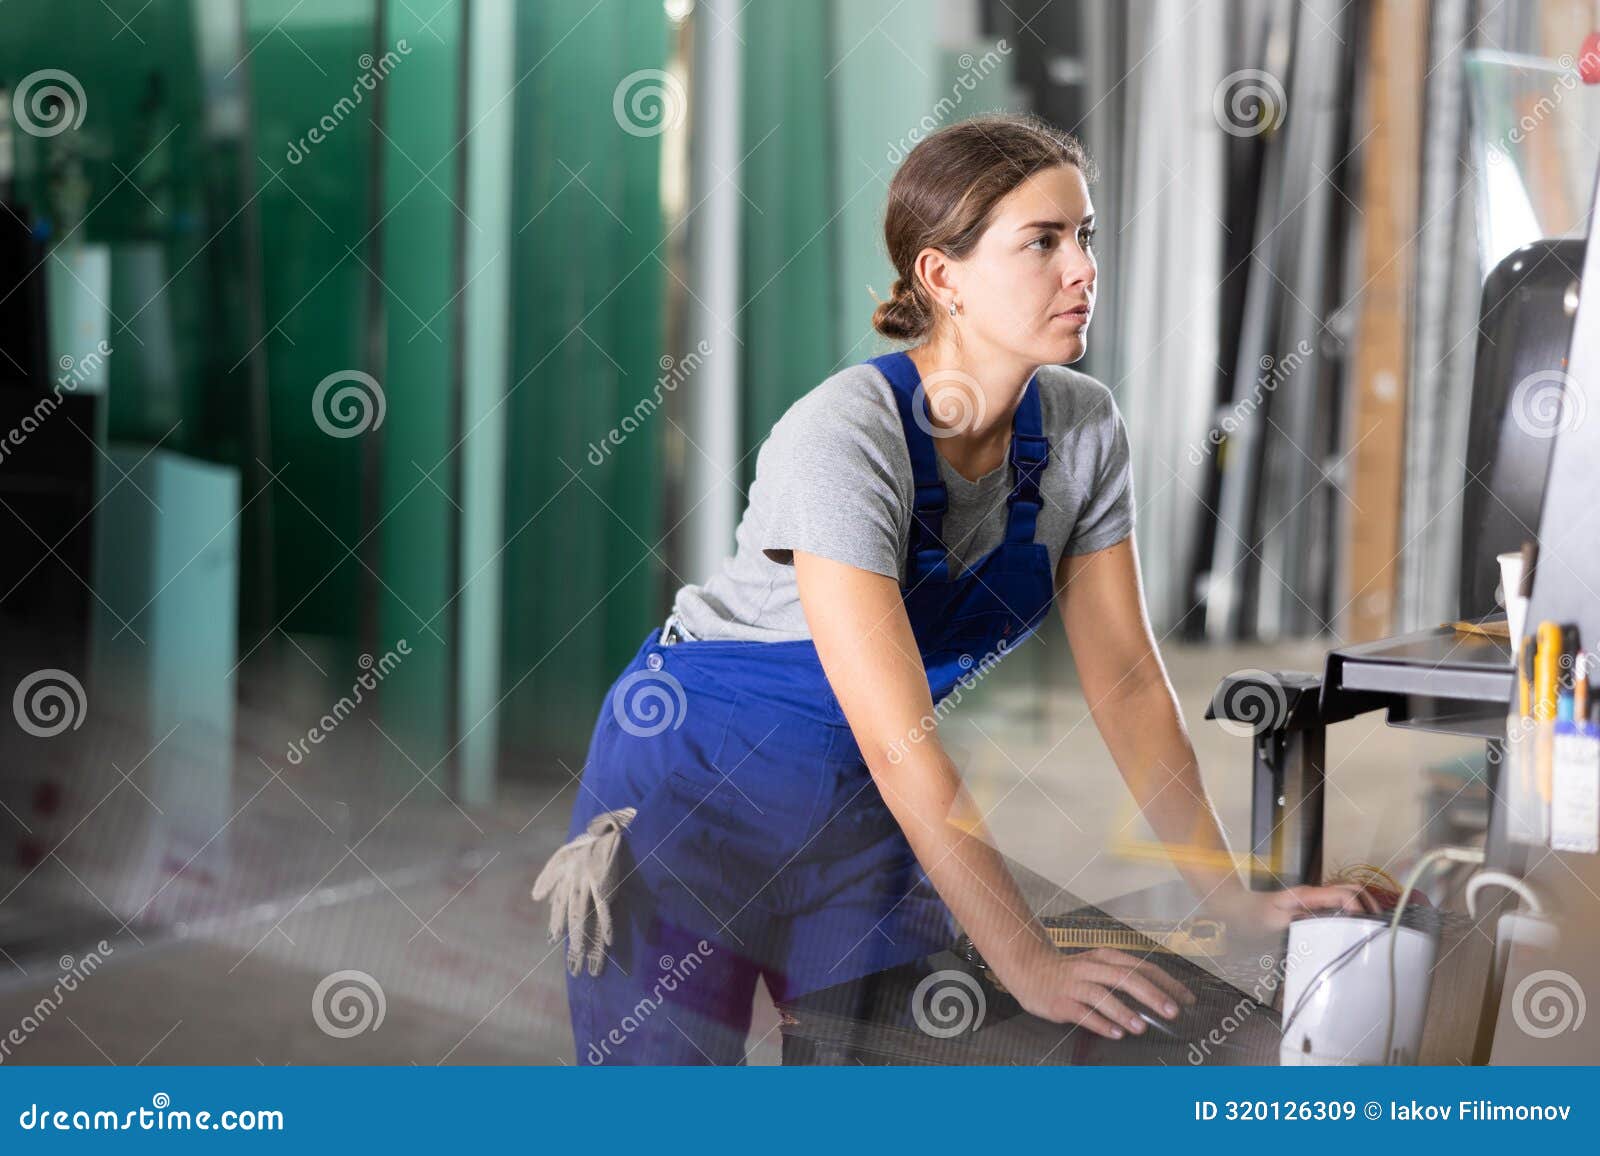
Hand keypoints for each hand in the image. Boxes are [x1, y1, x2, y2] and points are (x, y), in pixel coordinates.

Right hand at [1000, 946, 1196, 1038]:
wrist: (1029, 968)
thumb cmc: (1071, 972)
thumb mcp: (1099, 966)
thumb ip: (1125, 978)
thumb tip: (1161, 997)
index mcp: (1106, 957)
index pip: (1142, 967)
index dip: (1167, 983)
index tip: (1186, 999)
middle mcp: (1091, 967)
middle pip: (1125, 977)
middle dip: (1151, 995)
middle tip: (1171, 1012)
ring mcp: (1074, 984)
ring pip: (1101, 994)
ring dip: (1123, 1011)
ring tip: (1140, 1027)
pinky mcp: (1060, 1001)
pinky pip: (1082, 1013)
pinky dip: (1100, 1023)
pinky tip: (1115, 1033)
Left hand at [1210, 882, 1376, 932]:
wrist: (1235, 908)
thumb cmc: (1252, 916)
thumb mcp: (1274, 923)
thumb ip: (1300, 923)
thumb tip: (1328, 928)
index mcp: (1308, 895)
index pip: (1344, 895)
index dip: (1361, 908)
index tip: (1368, 927)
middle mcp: (1314, 894)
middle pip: (1352, 890)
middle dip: (1369, 905)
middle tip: (1380, 928)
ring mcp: (1314, 899)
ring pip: (1347, 896)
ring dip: (1364, 908)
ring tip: (1373, 930)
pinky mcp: (1312, 906)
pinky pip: (1338, 905)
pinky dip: (1353, 913)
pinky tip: (1356, 930)